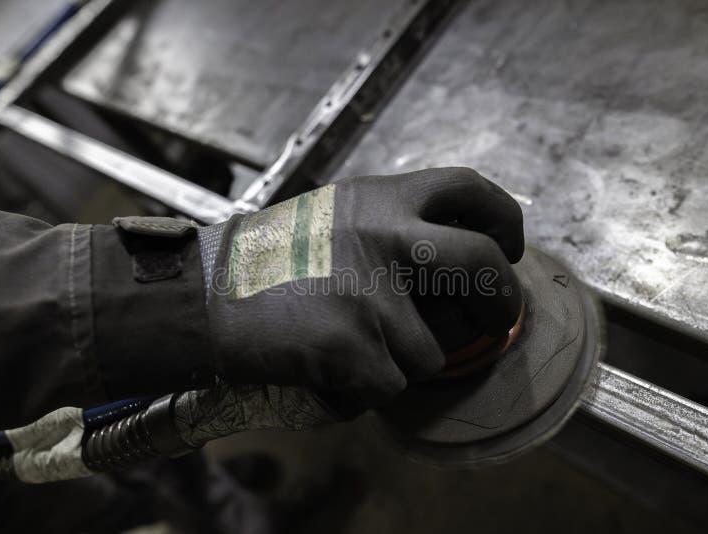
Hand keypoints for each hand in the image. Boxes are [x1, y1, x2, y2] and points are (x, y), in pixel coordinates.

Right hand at [200, 167, 523, 415]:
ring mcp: (374, 294)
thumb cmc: (264, 260)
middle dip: (503, 302)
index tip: (506, 247)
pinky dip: (362, 391)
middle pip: (486, 267)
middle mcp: (387, 238)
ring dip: (399, 364)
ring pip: (431, 353)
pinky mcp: (356, 346)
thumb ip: (391, 225)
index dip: (504, 219)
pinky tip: (325, 370)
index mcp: (381, 200)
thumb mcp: (335, 217)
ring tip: (350, 350)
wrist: (200, 294)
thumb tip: (454, 257)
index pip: (469, 189)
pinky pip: (389, 388)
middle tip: (494, 320)